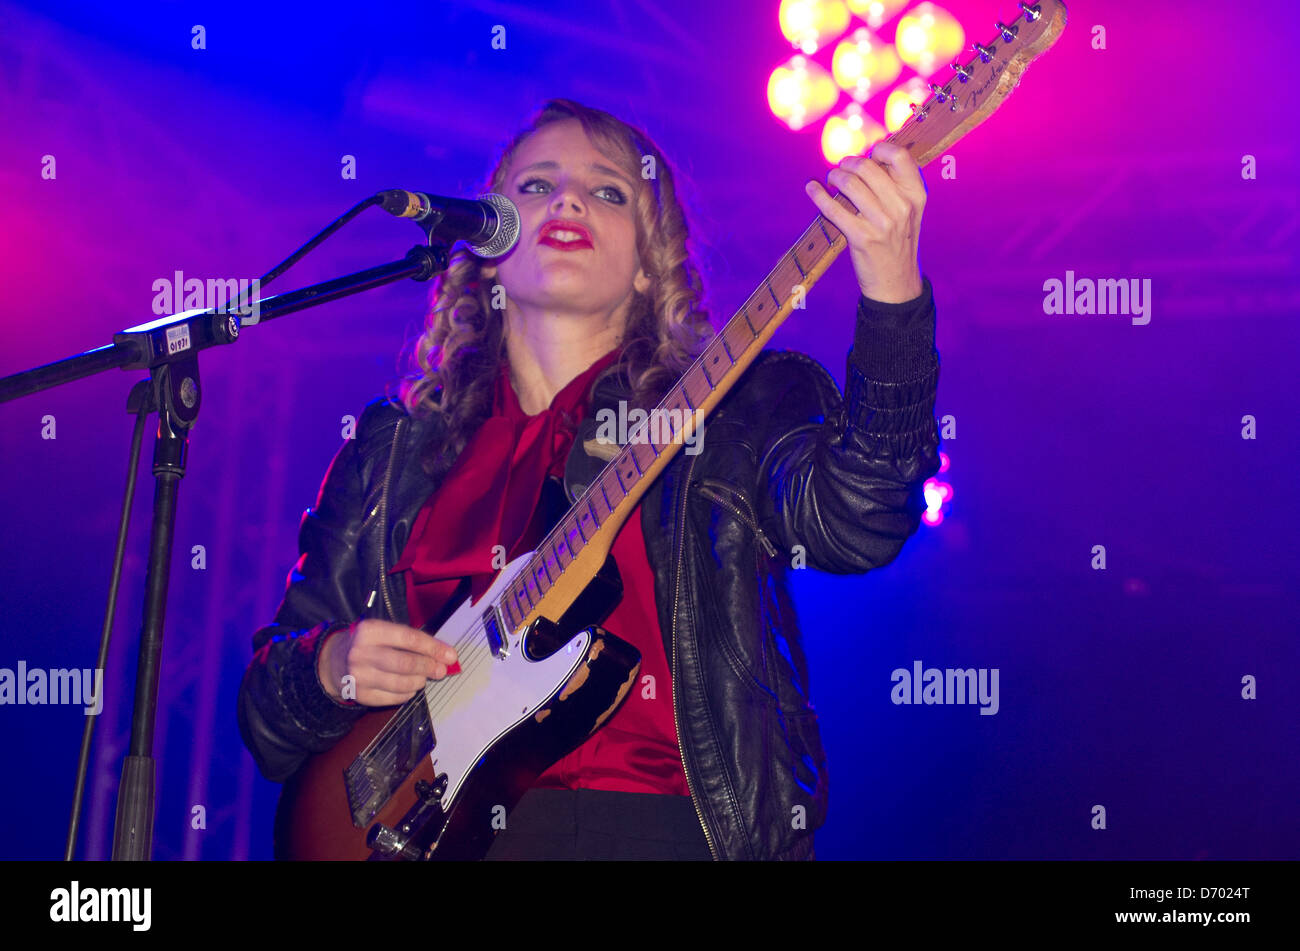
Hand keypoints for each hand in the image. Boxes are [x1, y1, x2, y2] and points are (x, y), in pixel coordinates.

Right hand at [318, 619, 459, 705]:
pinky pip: (392, 698)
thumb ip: (412, 641)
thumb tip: (444, 655)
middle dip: (428, 667)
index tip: (450, 655)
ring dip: (419, 681)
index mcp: (370, 631)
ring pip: (401, 683)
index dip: (433, 648)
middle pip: (405, 664)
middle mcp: (361, 653)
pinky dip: (407, 693)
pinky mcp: (359, 695)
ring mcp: (359, 676)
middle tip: (441, 670)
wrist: (333, 661)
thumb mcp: (383, 632)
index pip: (409, 639)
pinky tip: (409, 687)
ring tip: (422, 678)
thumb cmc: (368, 644)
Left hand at [804, 141, 925, 303]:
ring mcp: (882, 223)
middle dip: (849, 163)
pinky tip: (812, 189)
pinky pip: (834, 209)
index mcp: (916, 195)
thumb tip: (867, 156)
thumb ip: (896, 185)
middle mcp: (902, 207)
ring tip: (831, 178)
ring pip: (850, 184)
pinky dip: (818, 195)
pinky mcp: (861, 238)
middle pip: (868, 167)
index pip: (900, 156)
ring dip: (834, 176)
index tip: (869, 152)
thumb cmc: (898, 240)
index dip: (880, 148)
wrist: (896, 282)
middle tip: (841, 167)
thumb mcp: (909, 211)